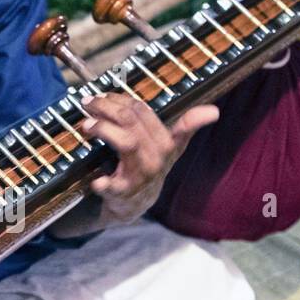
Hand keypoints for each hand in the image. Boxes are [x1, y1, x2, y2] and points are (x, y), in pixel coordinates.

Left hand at [79, 94, 219, 222]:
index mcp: (166, 144)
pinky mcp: (124, 194)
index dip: (123, 101)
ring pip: (127, 143)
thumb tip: (214, 111)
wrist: (136, 204)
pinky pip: (115, 186)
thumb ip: (187, 127)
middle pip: (132, 121)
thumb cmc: (150, 167)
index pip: (144, 112)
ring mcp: (141, 176)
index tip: (105, 95)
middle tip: (88, 103)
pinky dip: (105, 183)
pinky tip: (97, 181)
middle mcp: (157, 158)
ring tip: (86, 124)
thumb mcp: (171, 147)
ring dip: (104, 130)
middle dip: (107, 108)